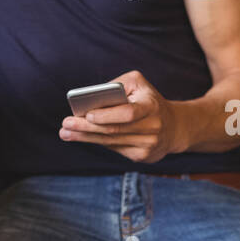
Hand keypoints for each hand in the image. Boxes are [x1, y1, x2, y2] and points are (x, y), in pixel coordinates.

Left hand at [59, 70, 185, 162]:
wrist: (174, 127)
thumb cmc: (148, 99)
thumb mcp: (138, 83)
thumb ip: (116, 85)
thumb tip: (91, 99)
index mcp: (151, 106)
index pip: (128, 113)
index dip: (107, 115)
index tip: (87, 114)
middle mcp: (152, 128)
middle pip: (114, 130)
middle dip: (86, 127)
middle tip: (65, 124)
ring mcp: (148, 145)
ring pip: (110, 142)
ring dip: (85, 137)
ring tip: (65, 132)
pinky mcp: (142, 157)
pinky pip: (114, 148)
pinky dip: (96, 141)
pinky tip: (80, 137)